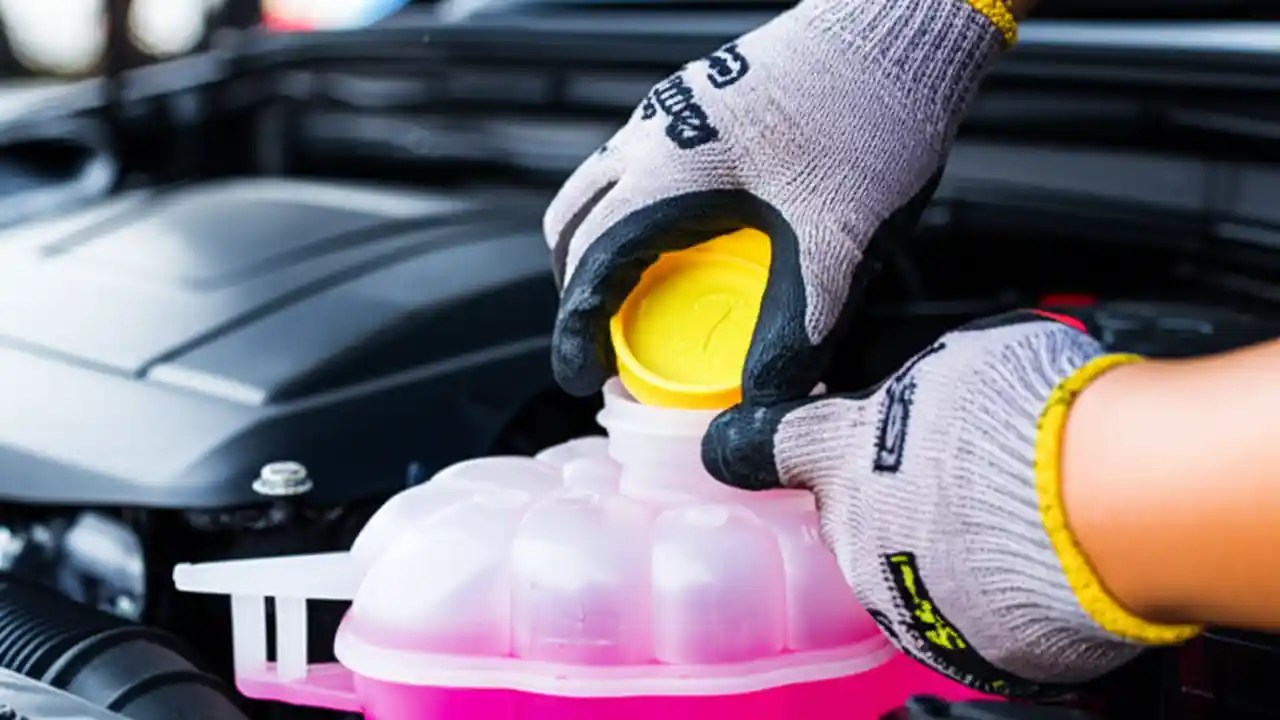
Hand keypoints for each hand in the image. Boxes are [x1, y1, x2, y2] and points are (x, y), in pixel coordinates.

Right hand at [544, 0, 1006, 403]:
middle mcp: (656, 132)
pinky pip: (637, 165)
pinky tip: (692, 241)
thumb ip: (801, 324)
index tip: (582, 376)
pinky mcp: (701, 101)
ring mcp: (674, 111)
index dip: (577, 328)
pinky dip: (637, 216)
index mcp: (672, 168)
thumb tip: (769, 398)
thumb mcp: (838, 239)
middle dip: (579, 290)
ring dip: (605, 249)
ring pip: (601, 188)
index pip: (592, 260)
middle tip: (609, 342)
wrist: (901, 28)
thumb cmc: (871, 116)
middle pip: (575, 222)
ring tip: (644, 300)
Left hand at [701, 312, 1199, 695]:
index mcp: (840, 455)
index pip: (764, 447)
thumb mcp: (963, 357)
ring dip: (942, 551)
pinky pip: (961, 620)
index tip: (737, 447)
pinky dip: (988, 599)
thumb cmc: (1033, 418)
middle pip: (853, 516)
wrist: (1106, 506)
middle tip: (961, 475)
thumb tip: (940, 384)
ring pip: (906, 571)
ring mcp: (902, 601)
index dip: (757, 444)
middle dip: (895, 497)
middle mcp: (853, 535)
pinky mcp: (958, 651)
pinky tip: (1033, 567)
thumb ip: (926, 384)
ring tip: (1011, 523)